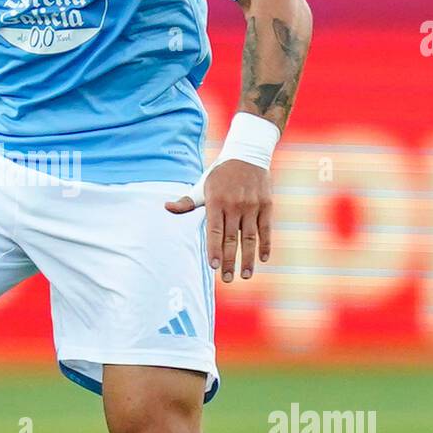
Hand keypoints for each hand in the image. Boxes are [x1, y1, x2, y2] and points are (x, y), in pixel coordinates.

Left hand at [165, 158, 271, 281]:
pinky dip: (265, 244)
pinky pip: (266, 229)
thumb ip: (187, 202)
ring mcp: (252, 206)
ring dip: (248, 258)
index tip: (213, 266)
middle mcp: (235, 205)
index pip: (215, 231)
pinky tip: (263, 259)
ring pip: (250, 237)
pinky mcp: (267, 205)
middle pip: (232, 238)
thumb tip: (166, 207)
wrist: (248, 154)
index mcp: (217, 201)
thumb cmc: (220, 174)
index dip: (214, 249)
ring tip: (245, 275)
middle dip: (230, 260)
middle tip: (228, 279)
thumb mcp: (202, 185)